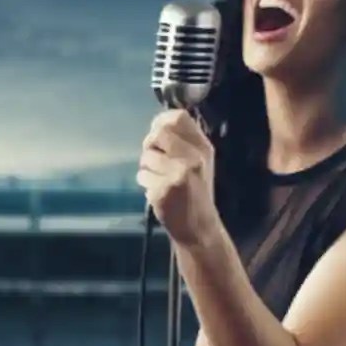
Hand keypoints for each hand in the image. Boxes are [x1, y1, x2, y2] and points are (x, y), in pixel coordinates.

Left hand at [136, 109, 218, 247]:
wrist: (199, 227)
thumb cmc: (195, 191)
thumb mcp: (198, 162)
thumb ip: (182, 142)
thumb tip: (159, 123)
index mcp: (202, 147)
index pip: (178, 117)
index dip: (161, 121)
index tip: (157, 133)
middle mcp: (193, 158)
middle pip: (158, 133)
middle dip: (150, 145)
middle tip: (154, 159)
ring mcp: (178, 174)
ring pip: (146, 156)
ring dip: (146, 168)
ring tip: (159, 179)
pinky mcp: (164, 189)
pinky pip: (142, 176)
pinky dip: (145, 183)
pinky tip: (158, 192)